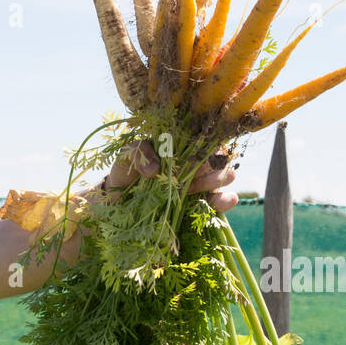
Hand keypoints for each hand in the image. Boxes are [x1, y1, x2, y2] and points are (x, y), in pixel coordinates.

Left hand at [103, 139, 238, 212]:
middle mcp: (193, 164)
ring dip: (220, 179)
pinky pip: (218, 202)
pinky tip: (225, 200)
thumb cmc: (126, 173)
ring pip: (221, 177)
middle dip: (214, 162)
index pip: (202, 138)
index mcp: (180, 147)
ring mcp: (198, 184)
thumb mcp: (126, 156)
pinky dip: (225, 201)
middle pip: (215, 158)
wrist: (120, 202)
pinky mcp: (199, 205)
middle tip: (201, 171)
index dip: (206, 142)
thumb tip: (155, 170)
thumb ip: (138, 152)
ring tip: (213, 183)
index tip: (200, 149)